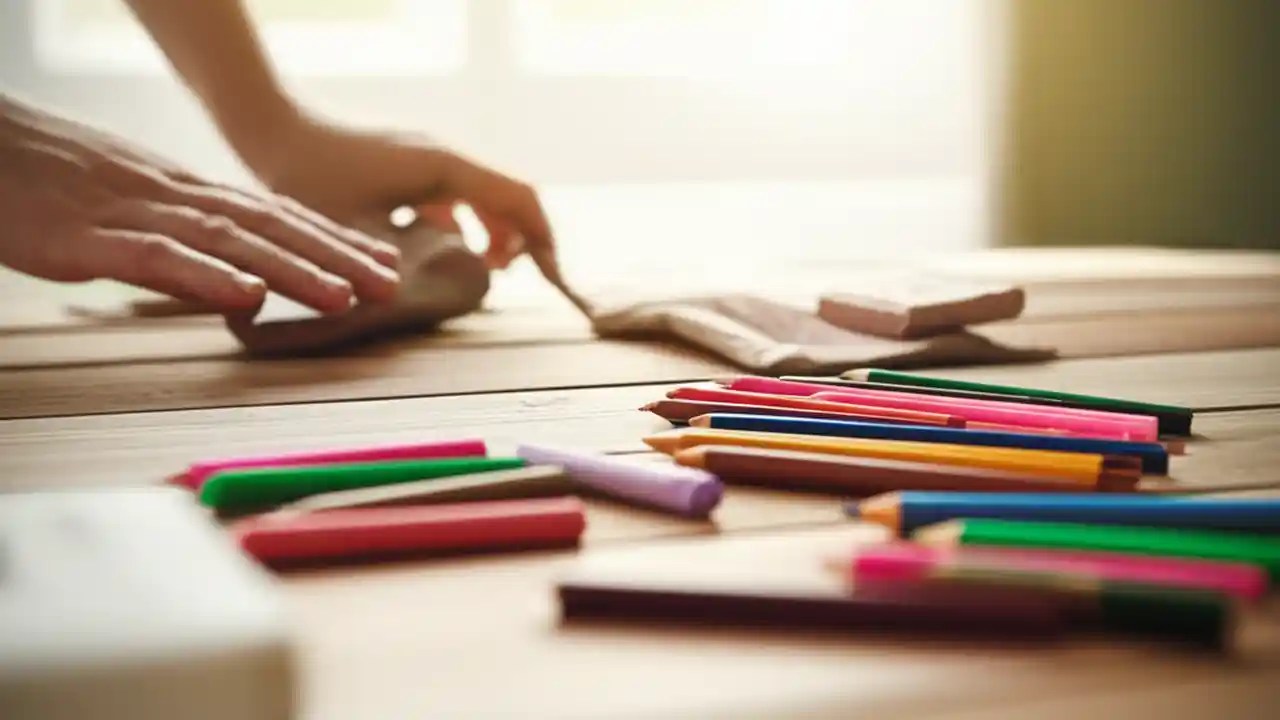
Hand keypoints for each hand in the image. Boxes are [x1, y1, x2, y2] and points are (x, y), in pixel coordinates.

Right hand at [0, 96, 399, 313]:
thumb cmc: (38, 179)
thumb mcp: (122, 206)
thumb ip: (180, 237)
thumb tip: (236, 277)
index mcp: (180, 191)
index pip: (274, 215)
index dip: (333, 240)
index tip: (383, 265)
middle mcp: (169, 195)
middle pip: (268, 226)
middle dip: (334, 257)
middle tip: (393, 284)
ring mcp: (128, 213)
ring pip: (226, 241)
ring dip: (291, 269)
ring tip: (345, 298)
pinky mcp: (82, 238)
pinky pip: (153, 257)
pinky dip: (203, 276)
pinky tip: (247, 296)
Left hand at [247, 115, 555, 271]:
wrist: (269, 126)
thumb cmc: (306, 178)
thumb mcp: (356, 235)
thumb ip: (408, 268)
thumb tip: (451, 299)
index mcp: (445, 167)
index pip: (519, 198)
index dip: (542, 239)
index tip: (551, 277)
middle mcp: (445, 155)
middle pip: (508, 195)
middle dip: (521, 239)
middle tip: (511, 280)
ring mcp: (428, 156)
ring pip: (482, 194)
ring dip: (492, 230)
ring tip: (484, 269)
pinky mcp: (409, 162)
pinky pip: (454, 192)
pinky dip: (462, 220)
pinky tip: (439, 246)